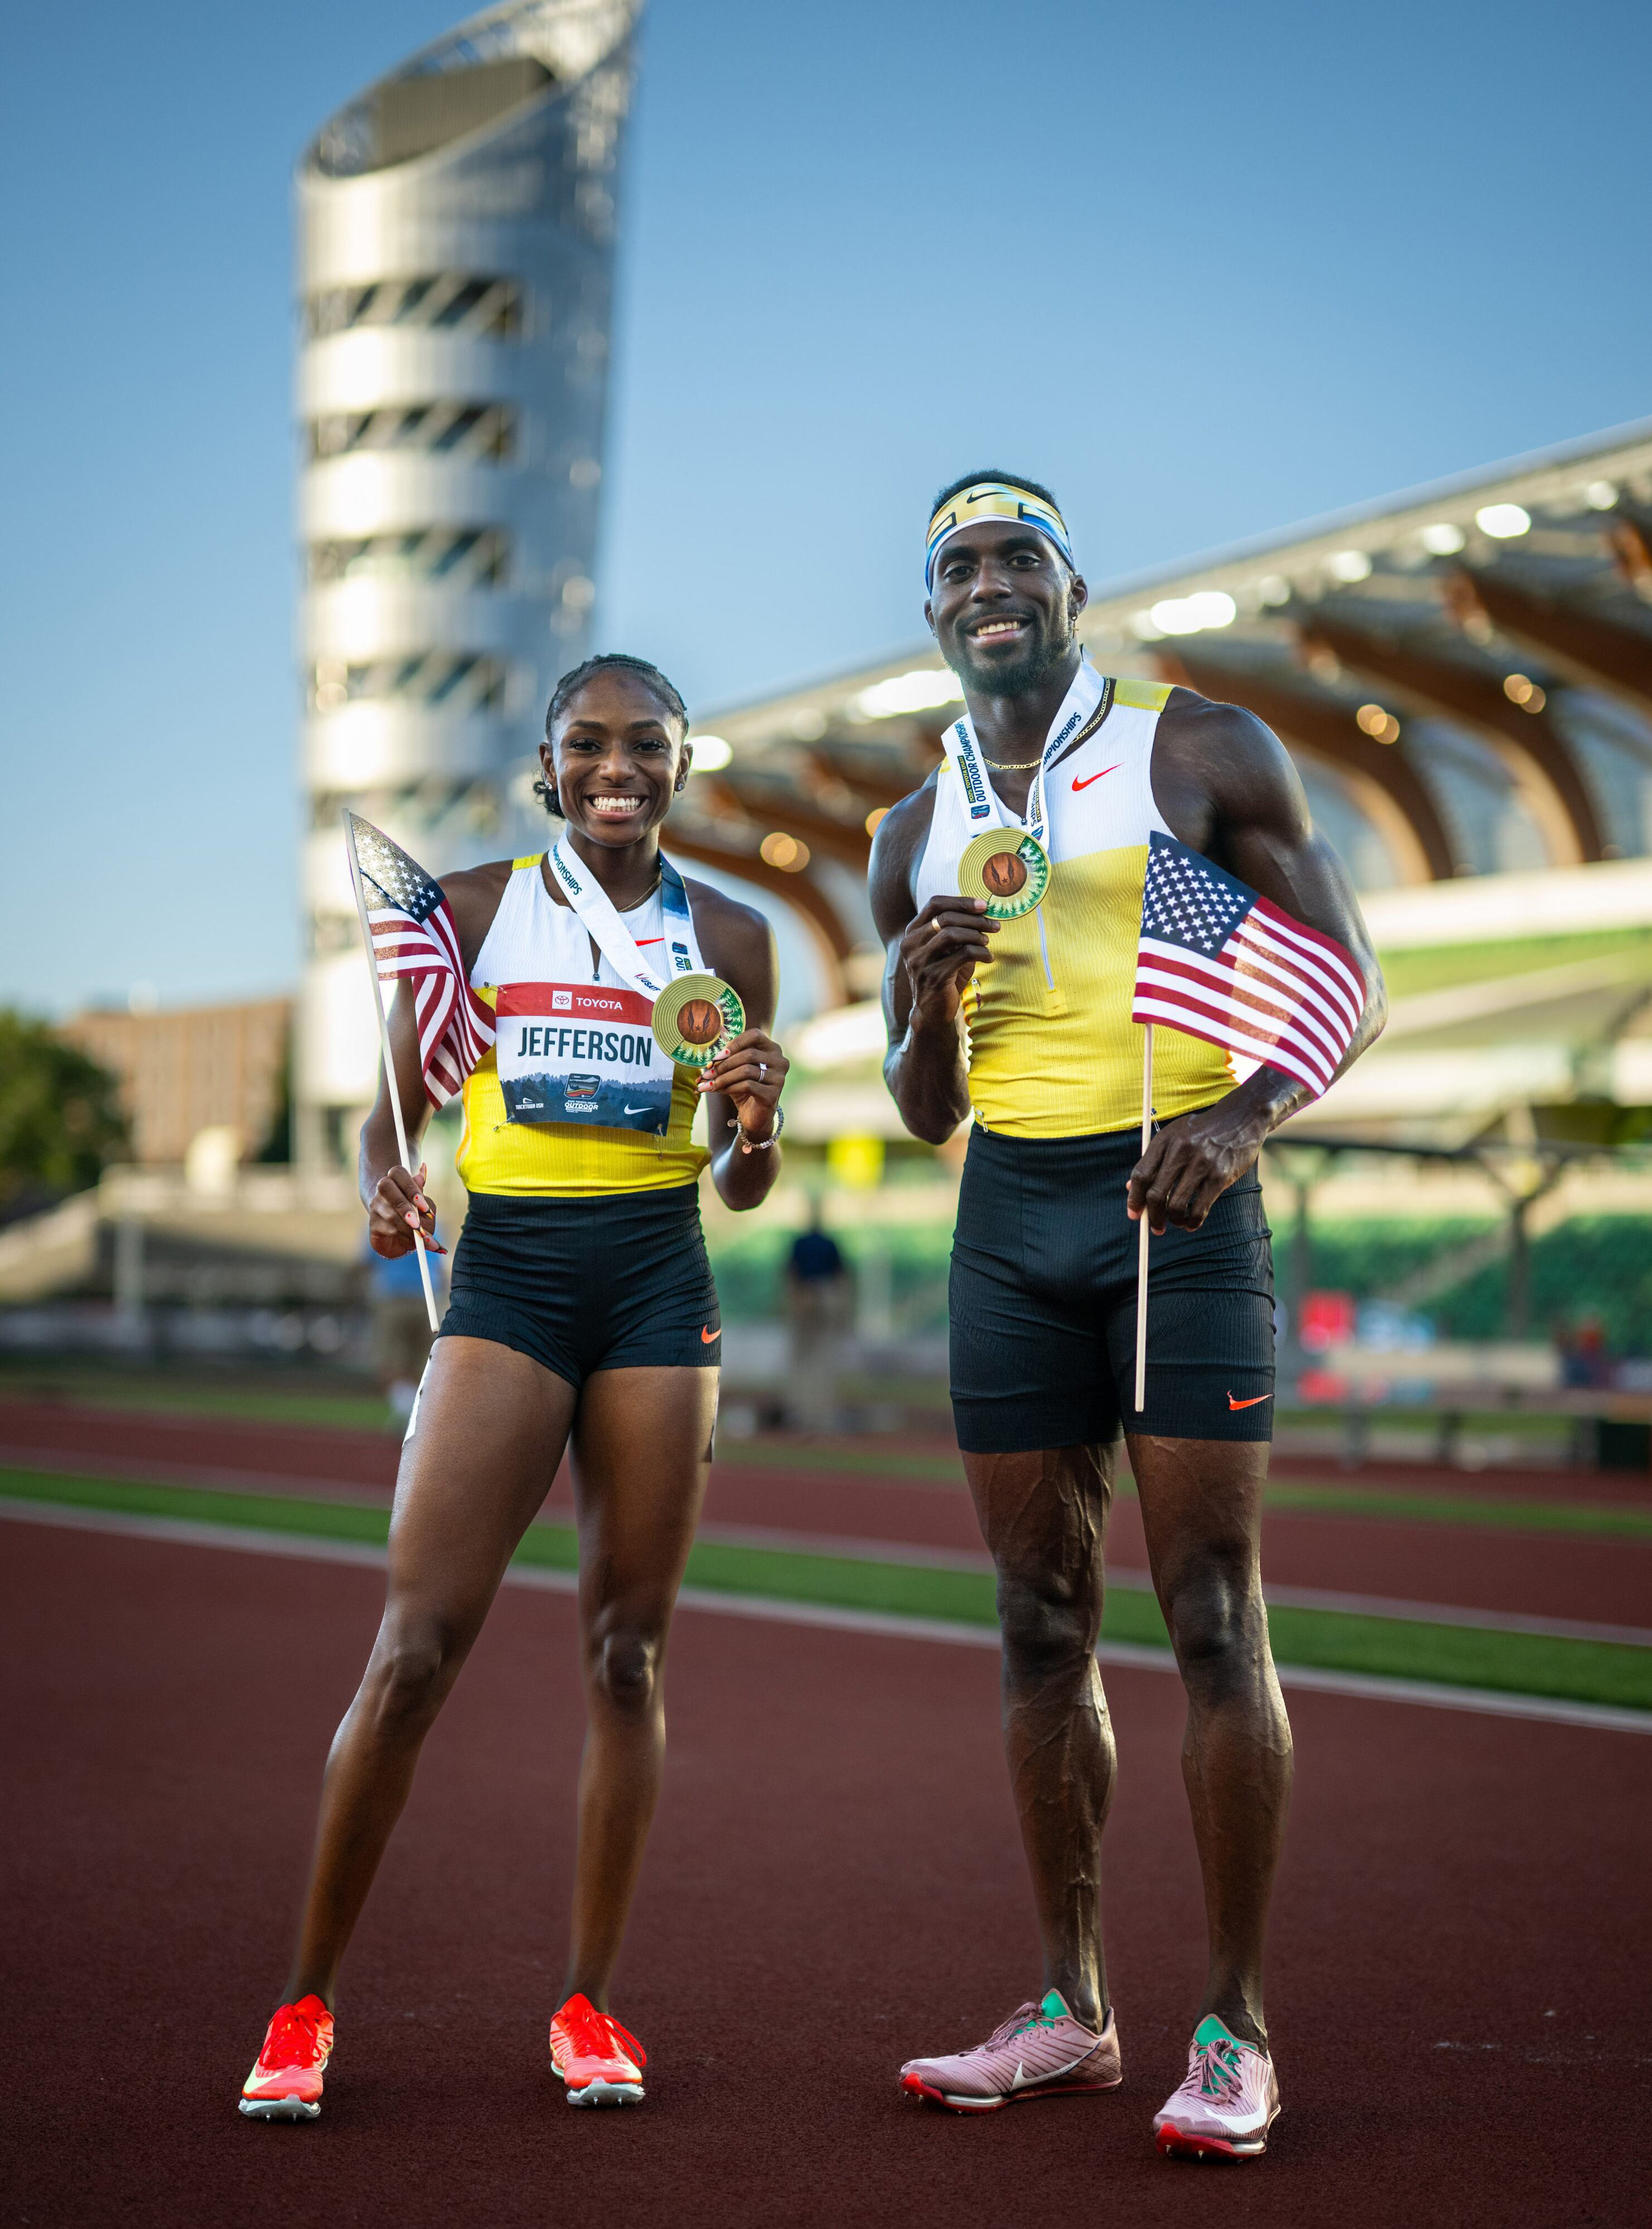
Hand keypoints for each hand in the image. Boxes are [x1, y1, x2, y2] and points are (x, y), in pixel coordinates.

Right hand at [367, 1160, 445, 1258]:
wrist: (401, 1239)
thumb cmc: (416, 1219)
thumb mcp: (426, 1209)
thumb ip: (424, 1196)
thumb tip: (423, 1169)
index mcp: (396, 1180)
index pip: (397, 1172)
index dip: (411, 1187)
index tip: (424, 1206)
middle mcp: (383, 1190)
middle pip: (386, 1187)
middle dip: (404, 1206)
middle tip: (417, 1223)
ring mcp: (375, 1206)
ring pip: (389, 1213)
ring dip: (407, 1227)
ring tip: (421, 1236)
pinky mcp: (372, 1224)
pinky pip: (386, 1229)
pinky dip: (402, 1236)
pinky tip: (411, 1241)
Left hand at [699, 1028, 787, 1140]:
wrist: (755, 1116)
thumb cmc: (744, 1088)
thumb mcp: (735, 1069)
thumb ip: (727, 1056)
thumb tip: (712, 1047)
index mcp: (772, 1049)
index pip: (755, 1035)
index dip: (734, 1043)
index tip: (716, 1056)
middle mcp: (780, 1061)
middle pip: (748, 1054)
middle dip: (724, 1064)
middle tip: (706, 1074)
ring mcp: (779, 1078)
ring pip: (746, 1070)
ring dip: (723, 1077)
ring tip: (709, 1084)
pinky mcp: (773, 1094)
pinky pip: (748, 1085)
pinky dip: (730, 1087)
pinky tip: (721, 1091)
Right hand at [898, 895, 998, 1026]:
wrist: (932, 1011)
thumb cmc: (943, 975)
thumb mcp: (946, 949)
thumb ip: (955, 929)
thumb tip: (981, 910)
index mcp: (912, 932)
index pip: (935, 904)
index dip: (961, 902)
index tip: (983, 905)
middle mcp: (911, 944)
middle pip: (946, 917)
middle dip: (975, 919)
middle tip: (994, 926)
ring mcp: (920, 961)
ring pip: (952, 934)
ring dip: (977, 935)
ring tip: (987, 942)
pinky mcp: (934, 977)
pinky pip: (963, 954)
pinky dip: (981, 953)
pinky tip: (988, 958)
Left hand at [1127, 1104, 1266, 1234]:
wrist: (1239, 1119)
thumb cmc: (1201, 1132)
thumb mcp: (1174, 1136)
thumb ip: (1154, 1161)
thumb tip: (1131, 1188)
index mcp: (1164, 1141)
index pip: (1141, 1175)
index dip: (1134, 1198)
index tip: (1134, 1214)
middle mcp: (1180, 1151)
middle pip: (1156, 1194)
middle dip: (1152, 1217)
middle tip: (1155, 1227)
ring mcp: (1201, 1164)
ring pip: (1176, 1205)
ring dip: (1173, 1220)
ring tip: (1176, 1222)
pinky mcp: (1220, 1176)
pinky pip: (1200, 1208)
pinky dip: (1192, 1221)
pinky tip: (1191, 1223)